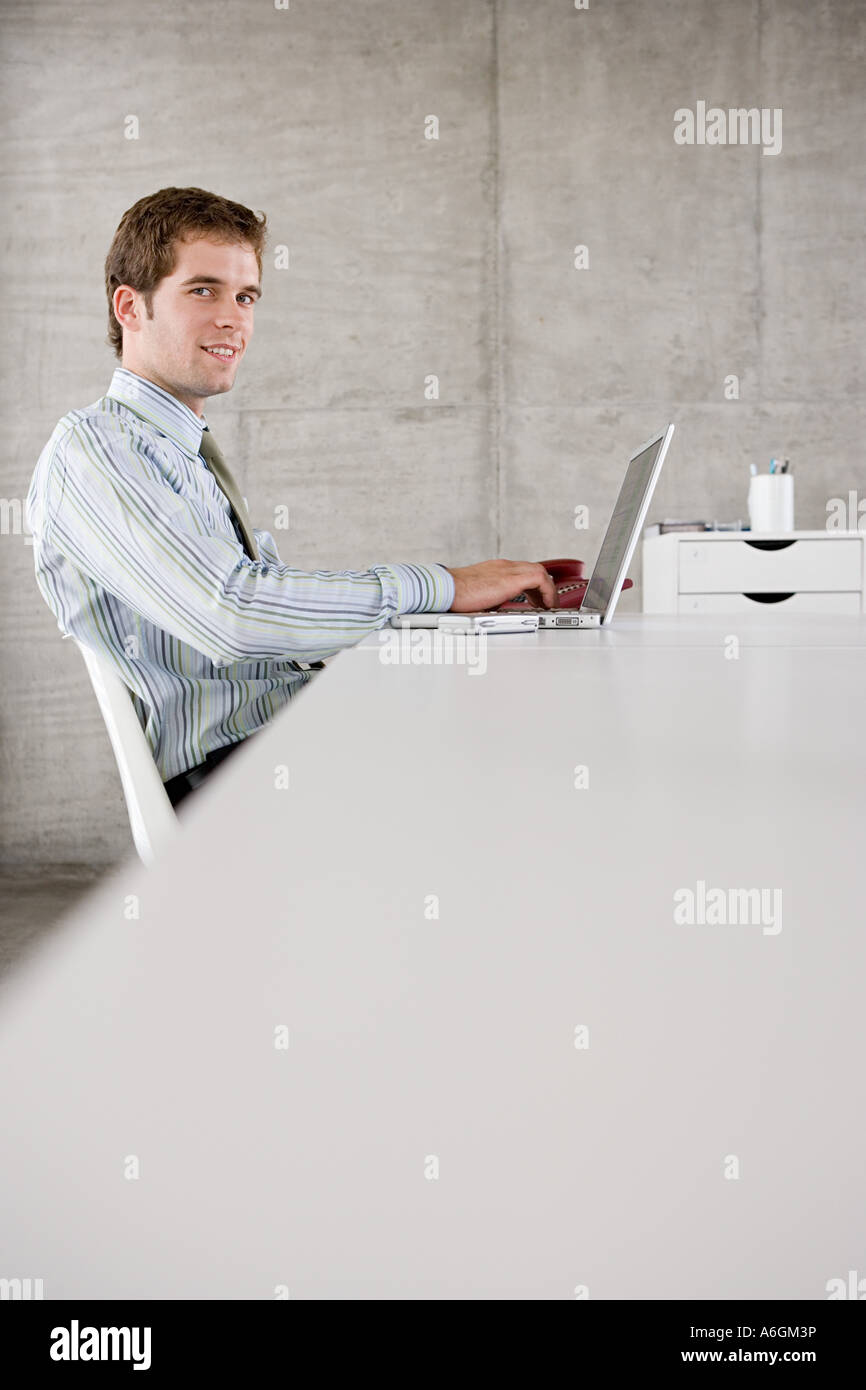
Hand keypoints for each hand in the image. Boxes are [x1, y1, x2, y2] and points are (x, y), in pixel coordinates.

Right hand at [443, 560, 558, 612]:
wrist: (445, 589)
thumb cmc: (454, 595)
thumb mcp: (477, 595)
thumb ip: (489, 599)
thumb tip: (493, 612)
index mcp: (495, 569)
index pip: (522, 571)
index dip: (533, 586)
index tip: (536, 599)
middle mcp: (503, 566)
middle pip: (534, 569)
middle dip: (544, 588)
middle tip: (545, 603)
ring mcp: (507, 570)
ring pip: (539, 572)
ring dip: (548, 590)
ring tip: (549, 606)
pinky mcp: (510, 579)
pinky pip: (539, 579)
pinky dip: (547, 591)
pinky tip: (546, 605)